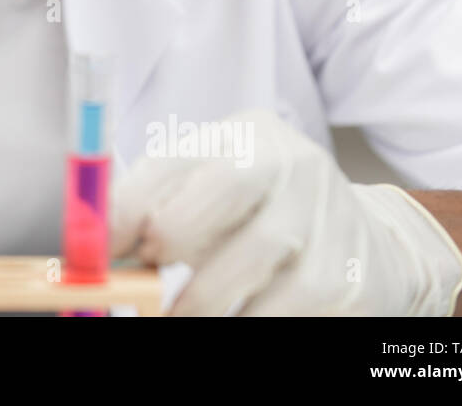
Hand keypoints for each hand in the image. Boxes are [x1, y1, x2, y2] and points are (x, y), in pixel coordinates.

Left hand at [111, 109, 461, 314]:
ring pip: (237, 279)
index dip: (122, 212)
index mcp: (246, 136)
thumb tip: (87, 251)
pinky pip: (276, 319)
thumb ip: (157, 201)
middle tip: (144, 288)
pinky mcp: (349, 282)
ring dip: (196, 309)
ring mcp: (326, 223)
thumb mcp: (214, 184)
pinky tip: (237, 318)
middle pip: (207, 204)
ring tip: (179, 315)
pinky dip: (243, 326)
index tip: (93, 254)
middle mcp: (291, 166)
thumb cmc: (265, 212)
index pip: (169, 166)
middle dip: (165, 252)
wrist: (374, 240)